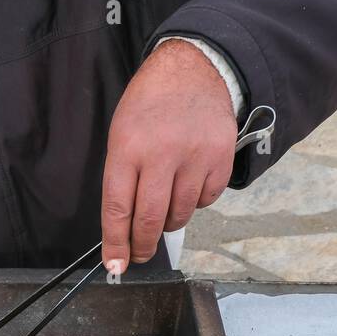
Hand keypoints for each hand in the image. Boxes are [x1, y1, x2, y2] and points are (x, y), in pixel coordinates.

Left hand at [101, 39, 236, 273]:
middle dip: (143, 246)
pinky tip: (188, 182)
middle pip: (151, 220)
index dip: (116, 244)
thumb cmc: (151, 104)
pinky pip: (205, 200)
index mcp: (128, 148)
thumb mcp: (122, 133)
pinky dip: (195, 202)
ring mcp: (194, 156)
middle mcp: (162, 153)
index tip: (116, 267)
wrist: (195, 68)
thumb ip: (122, 179)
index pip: (118, 209)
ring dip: (169, 222)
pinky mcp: (220, 159)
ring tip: (165, 206)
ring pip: (180, 214)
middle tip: (140, 254)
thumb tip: (122, 228)